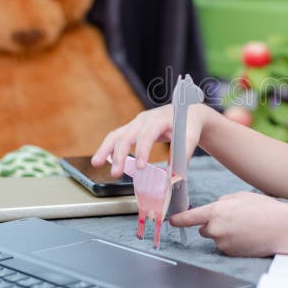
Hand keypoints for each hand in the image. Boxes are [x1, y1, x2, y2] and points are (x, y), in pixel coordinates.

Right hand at [91, 103, 210, 175]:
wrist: (188, 111)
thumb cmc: (189, 124)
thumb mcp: (191, 136)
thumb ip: (184, 154)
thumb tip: (176, 176)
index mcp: (159, 119)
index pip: (147, 134)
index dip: (142, 150)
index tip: (140, 167)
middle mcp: (144, 119)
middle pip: (127, 135)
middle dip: (120, 155)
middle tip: (116, 173)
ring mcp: (136, 123)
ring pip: (116, 134)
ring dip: (106, 149)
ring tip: (96, 164)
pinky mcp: (132, 129)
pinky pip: (117, 137)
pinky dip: (108, 148)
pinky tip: (101, 160)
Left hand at [169, 192, 287, 256]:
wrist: (282, 228)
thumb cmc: (264, 209)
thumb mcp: (241, 196)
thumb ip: (222, 202)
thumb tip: (214, 207)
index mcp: (216, 211)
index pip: (189, 218)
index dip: (178, 219)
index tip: (171, 220)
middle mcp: (216, 229)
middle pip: (204, 229)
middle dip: (213, 225)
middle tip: (233, 220)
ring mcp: (223, 244)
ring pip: (216, 238)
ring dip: (225, 234)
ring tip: (246, 227)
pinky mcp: (231, 254)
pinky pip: (226, 247)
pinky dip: (233, 243)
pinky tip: (248, 237)